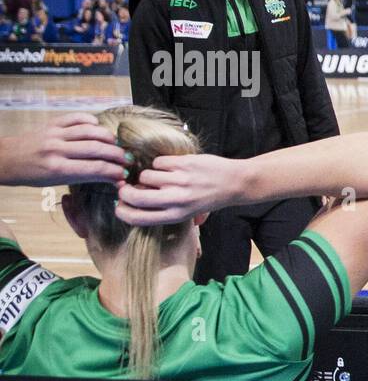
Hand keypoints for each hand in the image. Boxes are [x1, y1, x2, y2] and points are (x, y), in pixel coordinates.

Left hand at [0, 113, 127, 186]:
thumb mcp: (58, 181)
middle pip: (96, 149)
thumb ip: (86, 177)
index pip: (95, 169)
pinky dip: (92, 122)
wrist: (7, 159)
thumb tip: (113, 178)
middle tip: (128, 160)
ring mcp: (55, 134)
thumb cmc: (33, 174)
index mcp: (58, 169)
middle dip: (117, 155)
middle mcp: (57, 150)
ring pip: (90, 131)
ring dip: (109, 138)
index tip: (125, 176)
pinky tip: (99, 129)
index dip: (114, 172)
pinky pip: (77, 118)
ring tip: (117, 145)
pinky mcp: (53, 123)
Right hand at [115, 154, 248, 226]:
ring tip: (163, 176)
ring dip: (149, 174)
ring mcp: (179, 181)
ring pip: (145, 175)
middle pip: (134, 196)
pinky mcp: (183, 164)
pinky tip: (175, 166)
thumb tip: (133, 206)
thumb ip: (164, 213)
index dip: (122, 210)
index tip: (120, 203)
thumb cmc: (209, 198)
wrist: (235, 182)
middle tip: (126, 186)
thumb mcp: (189, 214)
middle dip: (124, 190)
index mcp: (175, 216)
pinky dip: (162, 163)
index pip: (136, 218)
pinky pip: (158, 162)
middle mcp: (176, 201)